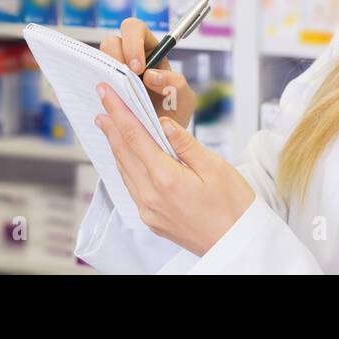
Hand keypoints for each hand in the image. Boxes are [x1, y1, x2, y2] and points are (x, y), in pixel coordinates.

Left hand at [95, 81, 254, 256]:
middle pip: (124, 152)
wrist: (236, 245)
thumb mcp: (215, 167)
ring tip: (108, 124)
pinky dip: (124, 165)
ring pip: (124, 170)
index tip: (107, 94)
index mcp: (166, 179)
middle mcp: (150, 196)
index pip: (135, 136)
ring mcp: (148, 210)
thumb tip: (163, 123)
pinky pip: (131, 186)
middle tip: (102, 103)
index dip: (118, 112)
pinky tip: (125, 156)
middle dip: (111, 125)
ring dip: (115, 145)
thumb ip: (185, 144)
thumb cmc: (233, 208)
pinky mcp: (151, 219)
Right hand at [99, 17, 195, 130]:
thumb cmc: (173, 113)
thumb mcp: (184, 100)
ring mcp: (113, 72)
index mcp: (150, 50)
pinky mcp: (103, 88)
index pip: (135, 29)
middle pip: (112, 41)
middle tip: (127, 77)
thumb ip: (176, 84)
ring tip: (119, 92)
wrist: (161, 137)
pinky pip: (93, 80)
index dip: (133, 43)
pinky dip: (98, 89)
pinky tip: (110, 102)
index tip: (139, 69)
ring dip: (107, 73)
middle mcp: (128, 58)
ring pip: (100, 60)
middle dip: (116, 57)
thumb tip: (150, 75)